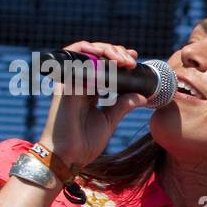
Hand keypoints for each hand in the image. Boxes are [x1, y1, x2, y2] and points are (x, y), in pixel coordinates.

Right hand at [37, 40, 147, 169]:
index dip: (118, 57)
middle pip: (95, 55)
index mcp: (89, 90)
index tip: (135, 59)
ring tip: (120, 58)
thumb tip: (143, 96)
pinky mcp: (64, 85)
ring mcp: (70, 82)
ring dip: (103, 49)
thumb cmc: (84, 141)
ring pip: (84, 52)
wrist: (68, 156)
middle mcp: (79, 83)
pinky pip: (71, 60)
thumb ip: (123, 105)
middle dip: (115, 51)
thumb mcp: (110, 120)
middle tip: (131, 61)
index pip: (103, 66)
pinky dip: (87, 53)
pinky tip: (103, 57)